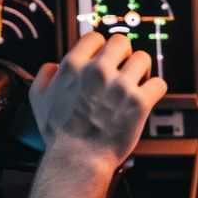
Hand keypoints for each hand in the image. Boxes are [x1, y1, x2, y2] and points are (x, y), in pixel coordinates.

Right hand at [29, 33, 166, 171]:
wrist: (77, 159)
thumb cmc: (60, 134)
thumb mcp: (39, 99)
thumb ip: (44, 76)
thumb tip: (53, 66)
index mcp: (74, 67)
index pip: (95, 37)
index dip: (102, 47)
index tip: (105, 58)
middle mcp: (98, 72)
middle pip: (122, 42)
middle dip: (124, 54)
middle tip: (123, 69)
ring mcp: (120, 86)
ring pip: (143, 59)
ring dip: (142, 70)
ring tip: (137, 82)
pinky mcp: (139, 102)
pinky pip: (159, 83)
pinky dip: (155, 89)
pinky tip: (147, 97)